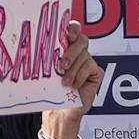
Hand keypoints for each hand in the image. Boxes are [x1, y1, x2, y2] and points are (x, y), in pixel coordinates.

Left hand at [40, 19, 103, 138]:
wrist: (60, 111)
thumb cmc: (51, 89)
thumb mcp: (48, 71)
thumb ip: (50, 57)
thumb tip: (42, 46)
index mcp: (65, 46)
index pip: (73, 29)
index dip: (73, 27)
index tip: (68, 33)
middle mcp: (78, 51)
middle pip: (81, 40)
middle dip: (72, 52)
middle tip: (61, 65)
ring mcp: (88, 61)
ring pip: (84, 56)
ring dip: (73, 70)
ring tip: (64, 83)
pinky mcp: (96, 73)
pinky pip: (90, 68)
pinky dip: (81, 77)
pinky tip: (74, 86)